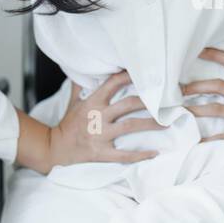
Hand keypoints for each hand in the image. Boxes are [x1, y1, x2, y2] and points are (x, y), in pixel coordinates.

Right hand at [46, 70, 163, 167]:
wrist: (55, 148)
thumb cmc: (68, 124)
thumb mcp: (74, 101)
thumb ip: (82, 85)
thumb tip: (87, 67)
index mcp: (93, 102)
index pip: (113, 83)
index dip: (130, 76)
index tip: (146, 73)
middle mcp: (97, 116)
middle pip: (128, 104)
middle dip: (149, 101)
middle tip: (168, 101)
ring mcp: (100, 135)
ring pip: (130, 126)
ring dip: (151, 124)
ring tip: (168, 122)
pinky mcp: (101, 152)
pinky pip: (124, 154)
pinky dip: (140, 154)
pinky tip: (155, 153)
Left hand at [181, 48, 223, 155]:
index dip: (216, 55)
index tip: (200, 50)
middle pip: (218, 87)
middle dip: (197, 85)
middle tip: (180, 87)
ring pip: (216, 109)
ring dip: (196, 109)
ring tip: (180, 109)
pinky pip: (223, 136)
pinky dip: (207, 138)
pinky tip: (193, 140)